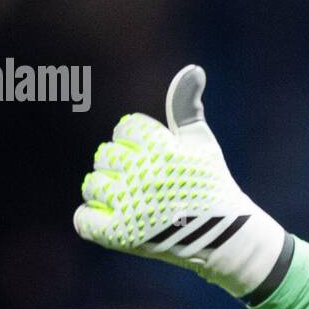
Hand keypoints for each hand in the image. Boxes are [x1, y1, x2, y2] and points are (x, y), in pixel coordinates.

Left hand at [73, 64, 284, 296]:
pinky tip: (115, 219)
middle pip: (106, 155)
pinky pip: (84, 218)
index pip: (126, 128)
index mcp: (164, 150)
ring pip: (93, 184)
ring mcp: (132, 206)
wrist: (223, 239)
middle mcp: (146, 175)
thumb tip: (192, 69)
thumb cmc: (211, 185)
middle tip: (145, 183)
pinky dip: (94, 218)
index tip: (153, 157)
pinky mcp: (121, 235)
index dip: (138, 141)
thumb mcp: (202, 144)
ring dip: (107, 192)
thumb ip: (186, 106)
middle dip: (122, 166)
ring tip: (131, 200)